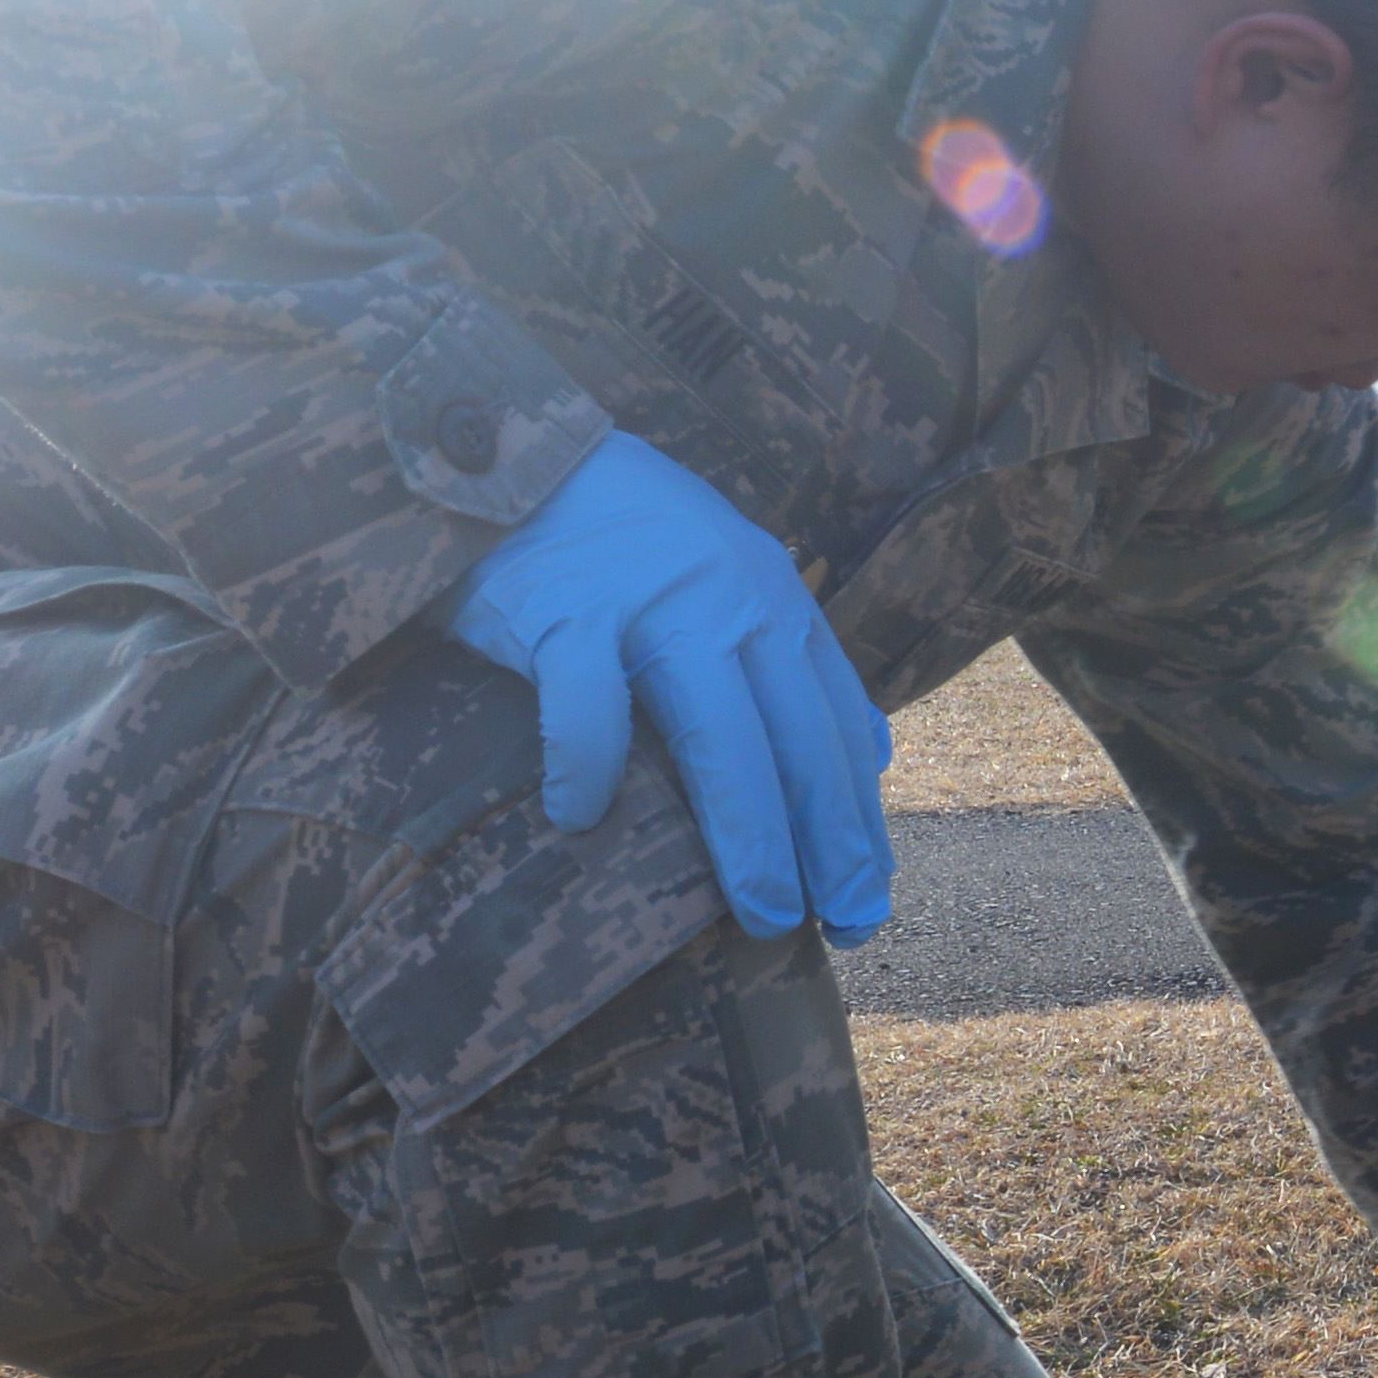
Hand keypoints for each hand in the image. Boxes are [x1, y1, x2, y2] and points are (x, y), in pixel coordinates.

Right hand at [450, 434, 891, 940]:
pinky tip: (579, 821)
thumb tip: (868, 755)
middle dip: (828, 844)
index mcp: (773, 601)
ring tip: (763, 915)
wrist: (509, 452)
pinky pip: (587, 708)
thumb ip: (789, 662)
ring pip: (722, 738)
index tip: (867, 893)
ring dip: (751, 836)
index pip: (835, 723)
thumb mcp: (729, 580)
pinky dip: (587, 769)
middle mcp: (731, 601)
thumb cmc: (619, 539)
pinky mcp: (568, 610)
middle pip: (796, 742)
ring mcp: (652, 604)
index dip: (856, 816)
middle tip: (844, 925)